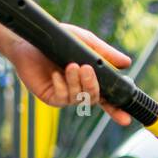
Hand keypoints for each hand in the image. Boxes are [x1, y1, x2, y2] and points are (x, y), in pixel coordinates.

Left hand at [0, 25, 133, 125]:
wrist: (30, 39)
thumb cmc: (58, 39)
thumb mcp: (85, 42)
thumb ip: (105, 53)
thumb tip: (127, 62)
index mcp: (91, 79)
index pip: (107, 98)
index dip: (117, 110)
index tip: (126, 118)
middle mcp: (79, 89)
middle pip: (94, 99)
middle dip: (92, 85)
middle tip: (87, 69)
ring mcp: (65, 95)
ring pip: (79, 98)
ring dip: (76, 83)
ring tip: (70, 65)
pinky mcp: (51, 97)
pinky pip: (62, 98)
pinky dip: (62, 85)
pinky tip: (56, 73)